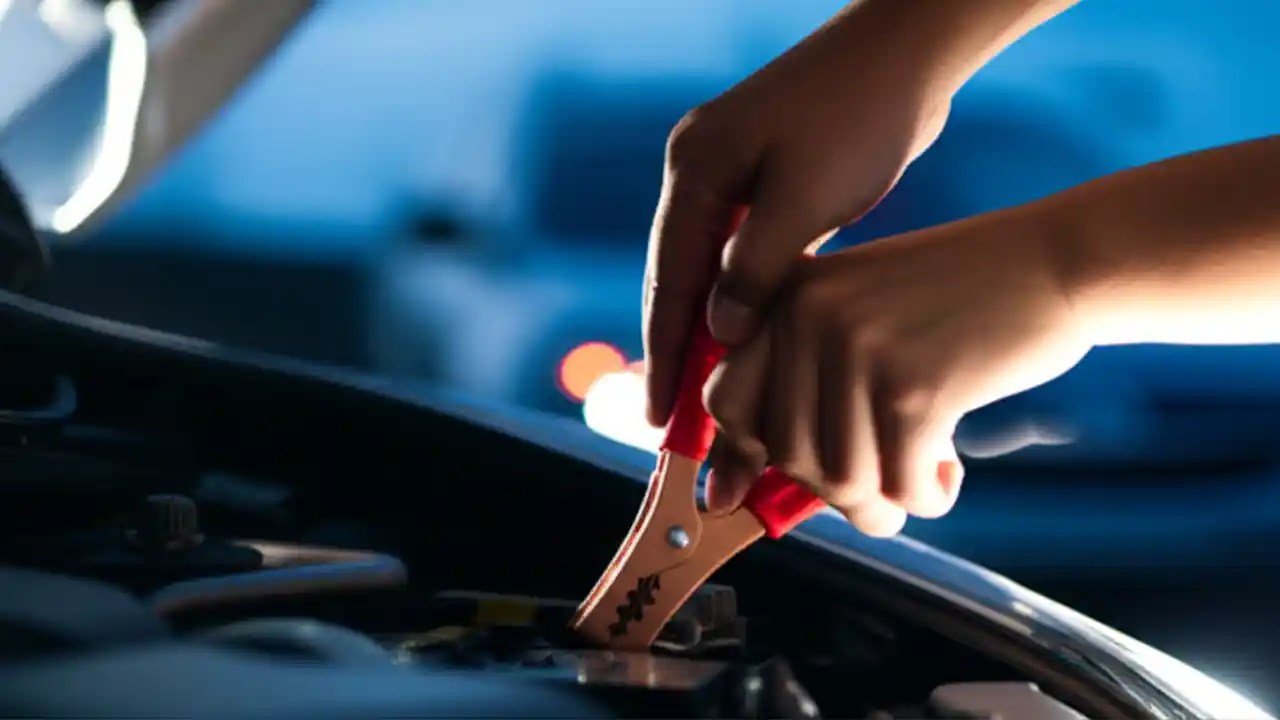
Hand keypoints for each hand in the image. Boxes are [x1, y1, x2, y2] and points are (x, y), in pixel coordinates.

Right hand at [642, 2, 952, 427]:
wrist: (905, 53)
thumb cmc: (860, 116)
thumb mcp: (805, 195)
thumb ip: (756, 267)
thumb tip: (719, 334)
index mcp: (696, 171)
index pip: (668, 280)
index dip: (664, 355)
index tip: (662, 418)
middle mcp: (700, 174)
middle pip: (679, 281)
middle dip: (679, 354)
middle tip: (678, 425)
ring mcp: (731, 177)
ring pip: (711, 274)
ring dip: (714, 336)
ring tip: (713, 400)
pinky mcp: (766, 183)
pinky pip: (742, 259)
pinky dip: (745, 304)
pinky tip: (754, 344)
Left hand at [702, 209, 1092, 535]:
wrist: (1054, 262)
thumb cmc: (956, 302)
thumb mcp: (857, 318)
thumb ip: (796, 389)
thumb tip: (721, 495)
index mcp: (787, 296)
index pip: (726, 401)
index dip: (753, 452)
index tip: (802, 472)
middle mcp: (809, 318)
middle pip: (787, 454)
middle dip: (838, 488)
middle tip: (887, 477)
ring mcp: (859, 350)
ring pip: (841, 480)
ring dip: (884, 503)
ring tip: (921, 478)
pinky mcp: (915, 389)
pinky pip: (898, 487)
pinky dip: (924, 499)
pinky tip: (949, 473)